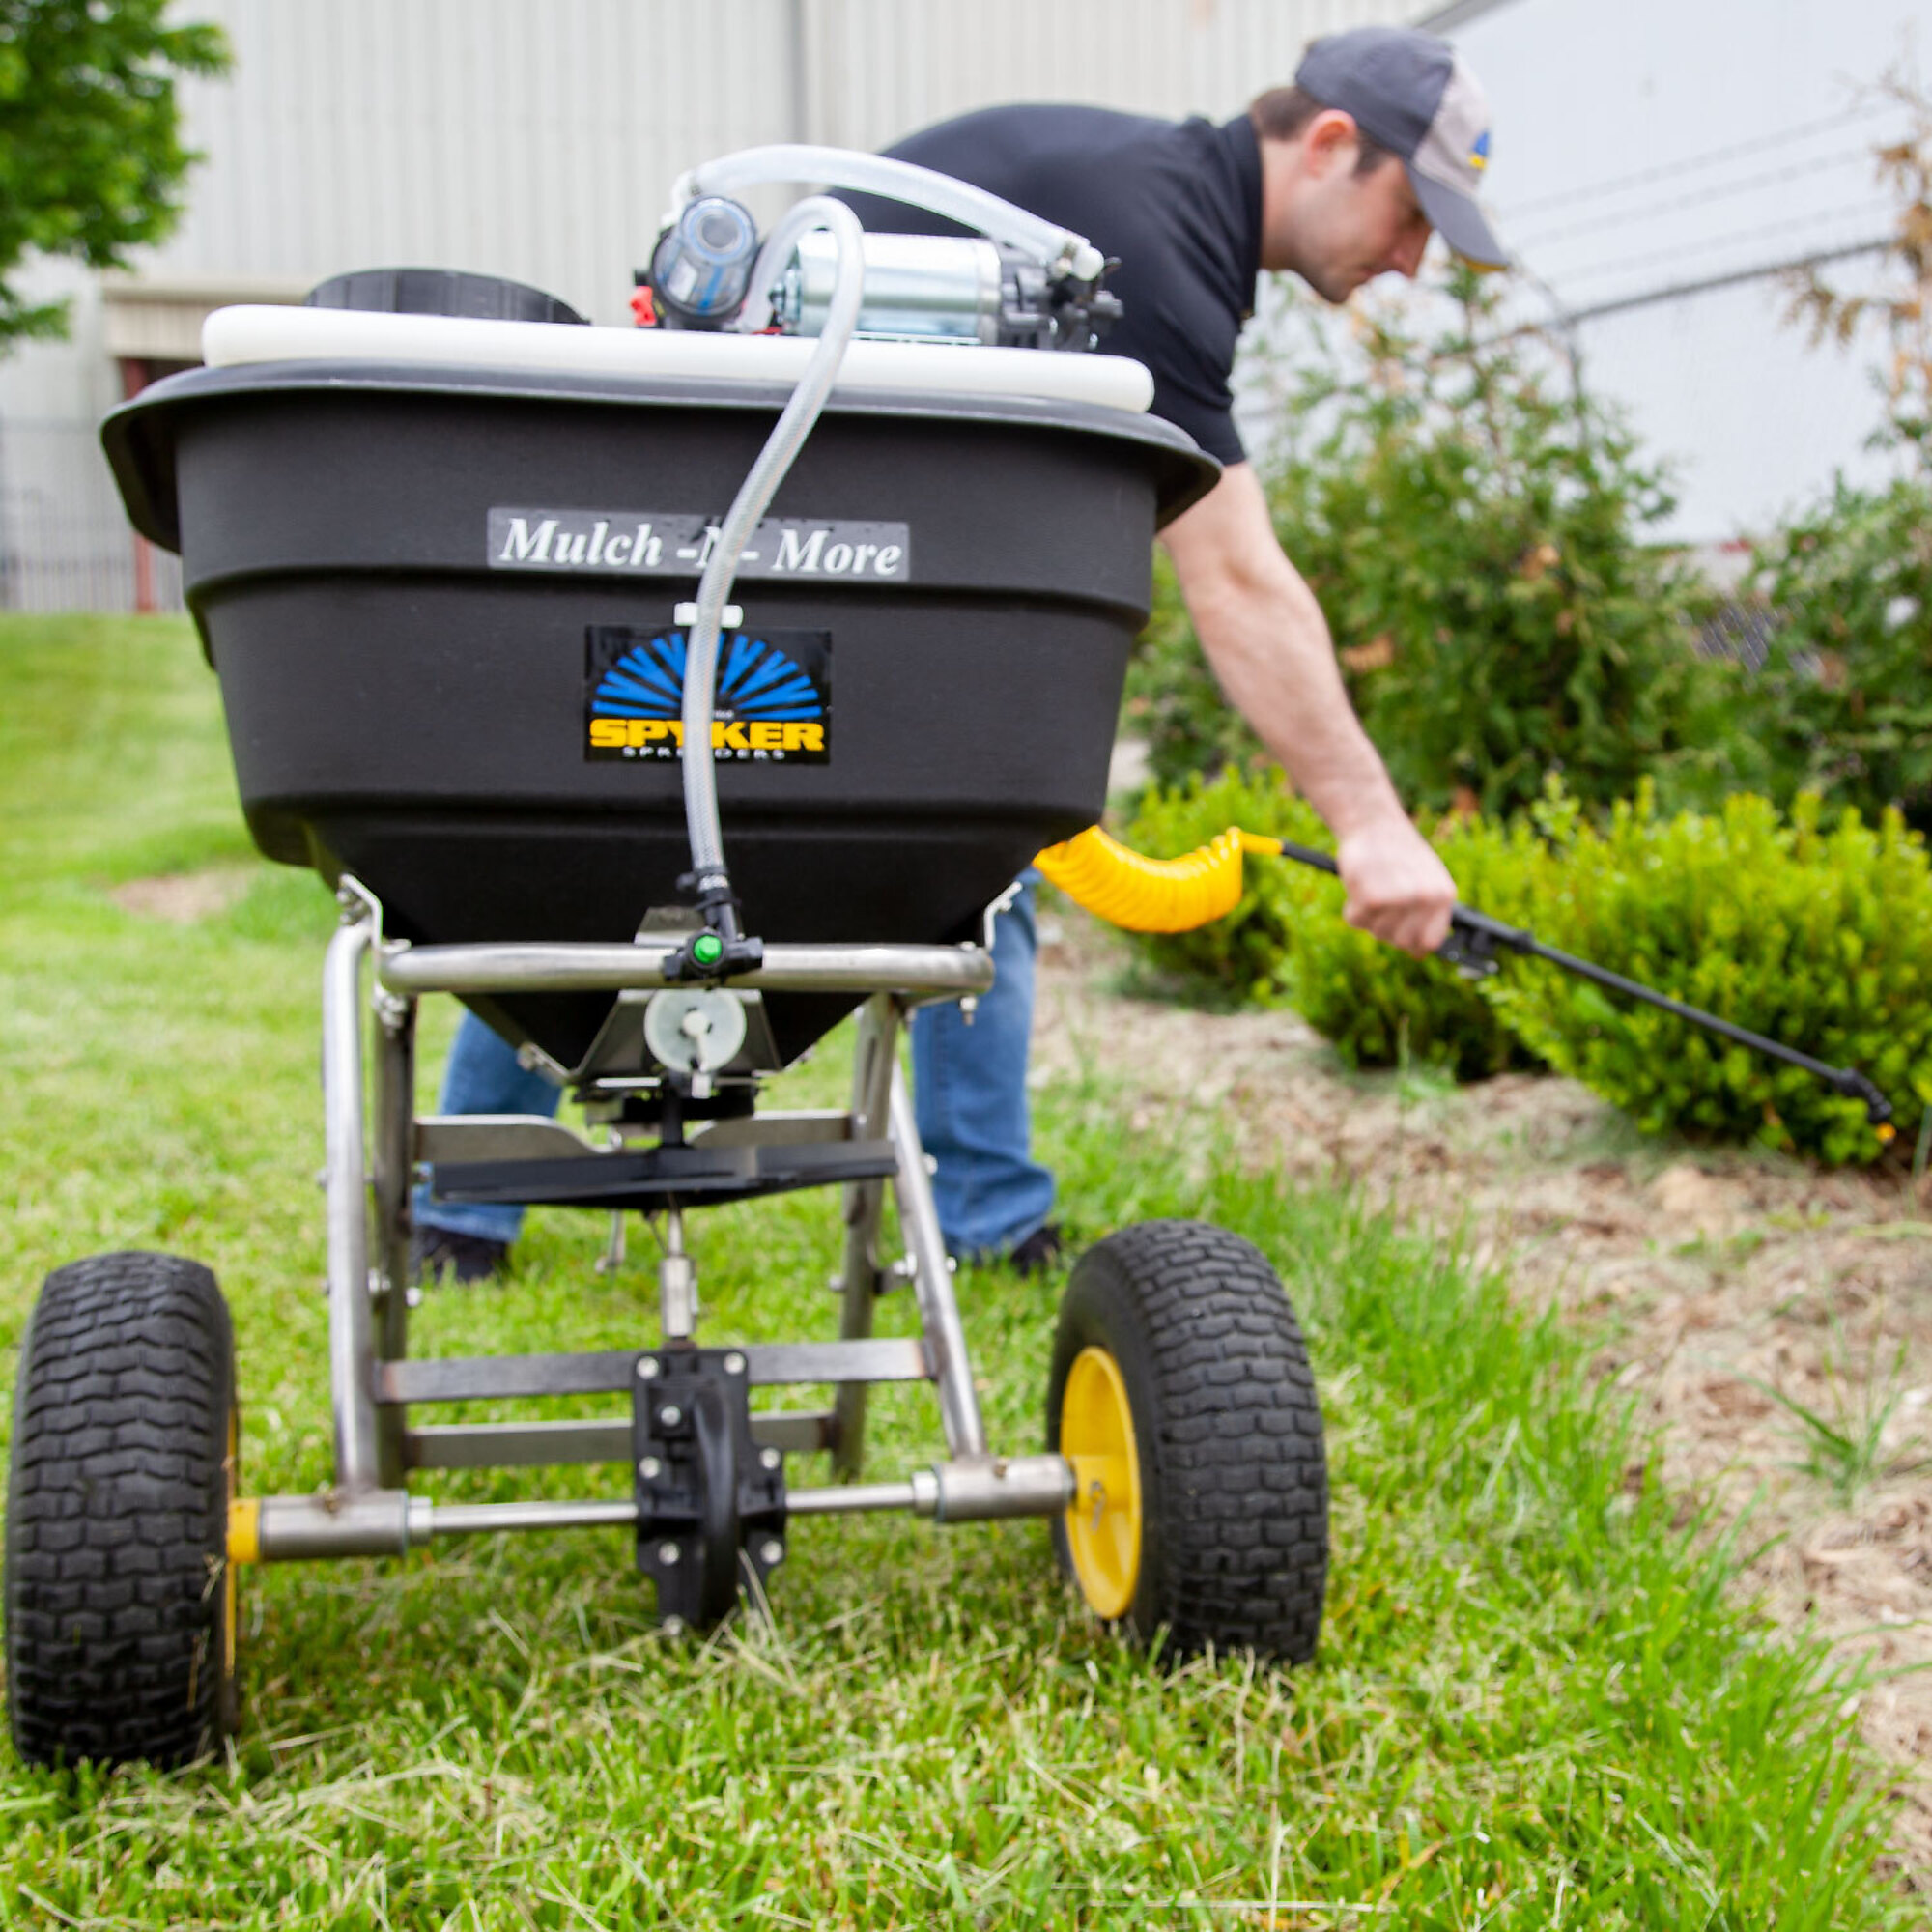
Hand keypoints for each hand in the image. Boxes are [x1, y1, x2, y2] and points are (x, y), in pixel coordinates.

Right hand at [1335, 814, 1456, 956]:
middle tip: (1378, 902)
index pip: (1430, 941)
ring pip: (1377, 933)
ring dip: (1367, 916)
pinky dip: (1351, 906)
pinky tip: (1357, 884)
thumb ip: (1425, 913)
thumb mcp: (1423, 879)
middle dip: (1384, 928)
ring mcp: (1402, 899)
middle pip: (1400, 941)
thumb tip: (1420, 952)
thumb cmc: (1396, 851)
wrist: (1373, 821)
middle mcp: (1427, 898)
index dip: (1411, 942)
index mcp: (1443, 895)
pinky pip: (1356, 920)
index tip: (1397, 932)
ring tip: (1369, 886)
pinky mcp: (1373, 897)